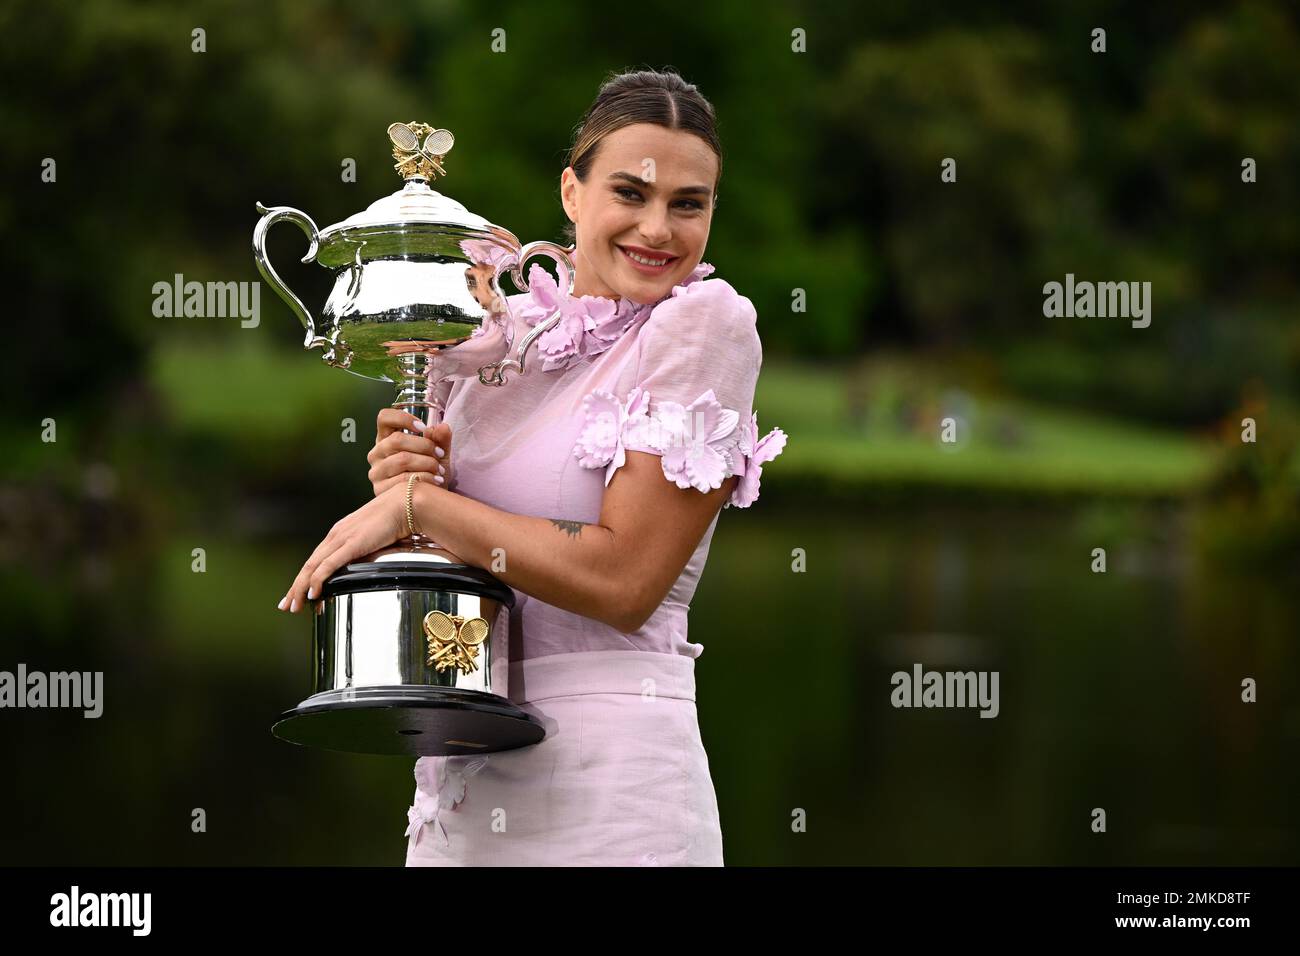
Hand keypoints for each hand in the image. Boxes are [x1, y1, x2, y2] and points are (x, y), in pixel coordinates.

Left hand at [276, 481, 415, 612]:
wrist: (406, 503)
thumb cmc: (396, 517)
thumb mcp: (375, 535)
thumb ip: (367, 546)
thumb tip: (369, 559)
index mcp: (340, 533)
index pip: (316, 559)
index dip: (305, 578)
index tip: (299, 594)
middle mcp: (336, 536)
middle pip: (309, 566)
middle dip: (296, 588)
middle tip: (286, 605)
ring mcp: (342, 539)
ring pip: (313, 568)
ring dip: (300, 589)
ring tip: (294, 606)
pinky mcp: (352, 544)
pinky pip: (329, 565)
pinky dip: (317, 580)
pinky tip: (312, 593)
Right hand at [367, 409, 454, 496]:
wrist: (427, 503)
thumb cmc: (430, 474)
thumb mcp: (438, 454)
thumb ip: (440, 439)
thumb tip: (442, 427)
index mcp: (387, 439)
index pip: (384, 418)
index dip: (403, 418)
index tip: (423, 427)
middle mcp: (376, 453)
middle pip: (396, 439)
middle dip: (424, 445)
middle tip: (440, 454)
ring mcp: (376, 472)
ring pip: (402, 459)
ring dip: (426, 463)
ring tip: (439, 469)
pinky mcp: (379, 489)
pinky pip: (403, 479)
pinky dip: (424, 478)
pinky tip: (435, 481)